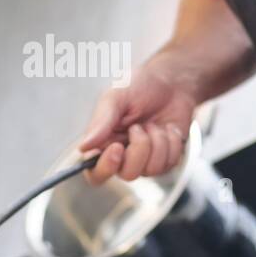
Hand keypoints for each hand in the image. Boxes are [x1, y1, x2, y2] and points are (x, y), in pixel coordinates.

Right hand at [79, 60, 196, 183]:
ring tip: (154, 124)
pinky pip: (169, 163)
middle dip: (139, 149)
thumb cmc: (139, 85)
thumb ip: (100, 122)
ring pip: (151, 170)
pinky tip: (168, 128)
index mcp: (104, 142)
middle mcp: (123, 155)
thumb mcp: (116, 97)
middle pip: (127, 174)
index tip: (117, 148)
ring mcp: (145, 159)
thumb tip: (83, 147)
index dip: (105, 167)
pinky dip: (172, 142)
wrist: (171, 82)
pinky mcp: (165, 159)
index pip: (95, 172)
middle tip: (139, 127)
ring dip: (157, 142)